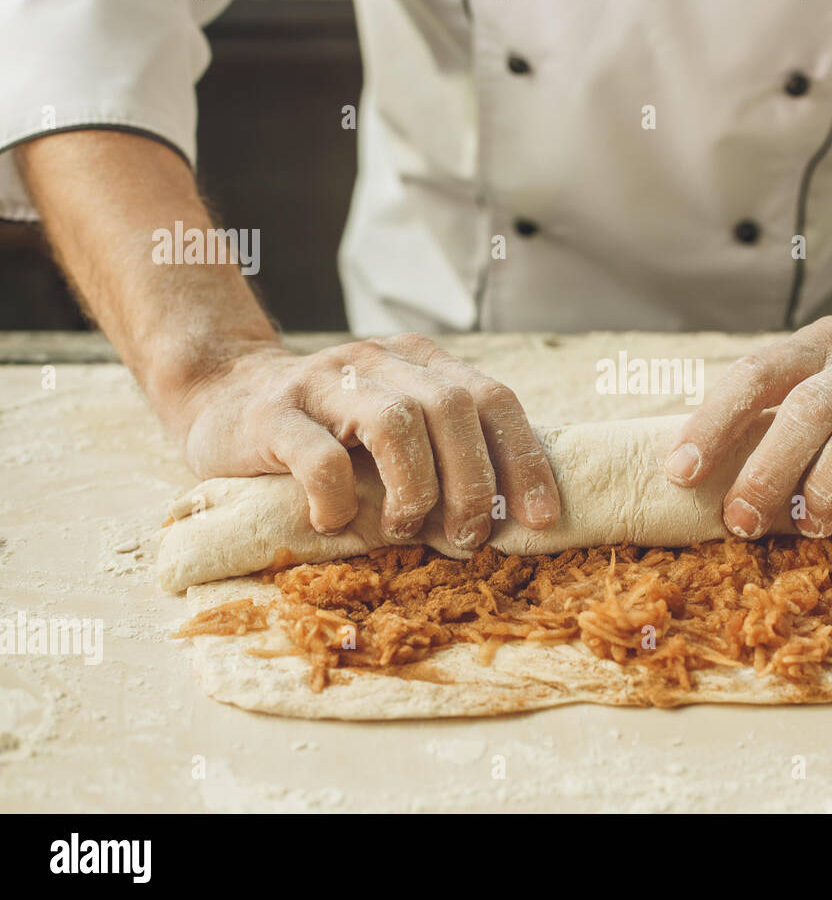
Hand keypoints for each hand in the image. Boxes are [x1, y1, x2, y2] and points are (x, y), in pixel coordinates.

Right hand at [166, 334, 559, 543]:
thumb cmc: (326, 433)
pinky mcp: (272, 414)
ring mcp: (323, 382)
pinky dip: (339, 500)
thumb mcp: (394, 429)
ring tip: (406, 530)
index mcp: (420, 362)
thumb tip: (507, 516)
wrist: (222, 399)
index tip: (542, 518)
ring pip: (396, 423)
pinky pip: (320, 458)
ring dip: (415, 491)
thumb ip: (445, 452)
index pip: (494, 398)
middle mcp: (378, 361)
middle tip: (469, 537)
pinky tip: (335, 522)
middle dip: (474, 482)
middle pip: (452, 407)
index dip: (524, 459)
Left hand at [664, 316, 831, 537]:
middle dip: (767, 469)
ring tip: (809, 528)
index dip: (714, 422)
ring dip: (828, 484)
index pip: (758, 373)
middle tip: (741, 521)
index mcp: (822, 345)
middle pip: (808, 407)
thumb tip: (693, 474)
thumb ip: (775, 416)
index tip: (680, 474)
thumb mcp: (827, 387)